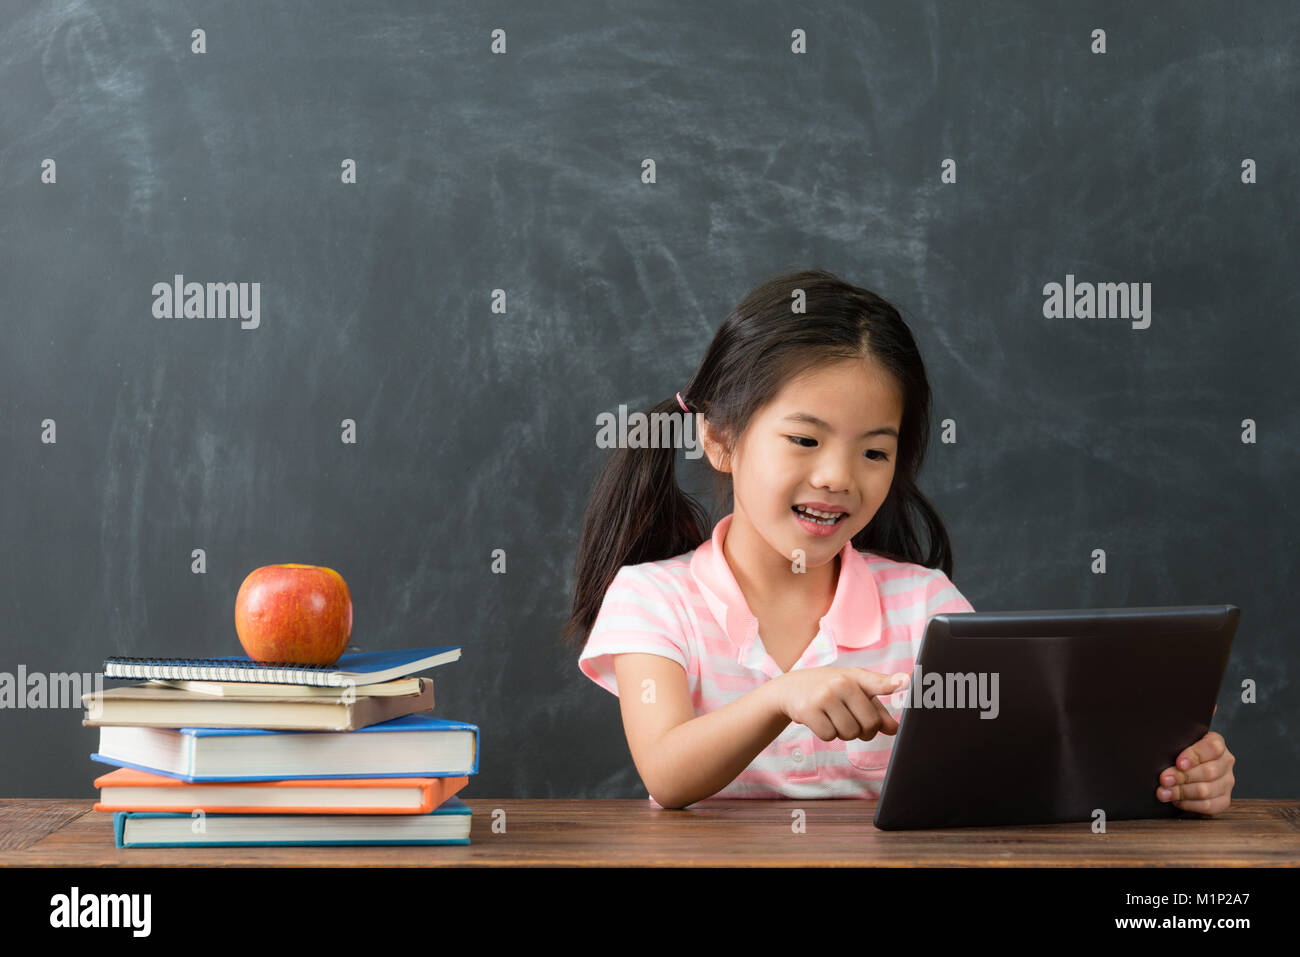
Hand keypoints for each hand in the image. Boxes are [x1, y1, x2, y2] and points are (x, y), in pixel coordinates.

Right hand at [771, 666, 907, 741]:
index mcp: (856, 677)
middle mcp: (841, 683)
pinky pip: (830, 735)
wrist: (790, 688)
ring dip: (844, 733)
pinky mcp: (808, 710)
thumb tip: (894, 729)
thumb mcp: (853, 692)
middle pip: (869, 724)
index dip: (892, 683)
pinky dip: (827, 733)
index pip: (877, 682)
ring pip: (850, 733)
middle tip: (852, 720)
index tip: (906, 681)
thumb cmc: (829, 690)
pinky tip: (820, 719)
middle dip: (864, 730)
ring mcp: (824, 696)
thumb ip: (876, 709)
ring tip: (833, 717)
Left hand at [1156, 730, 1234, 814]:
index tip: (1178, 763)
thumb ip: (1178, 736)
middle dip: (1182, 777)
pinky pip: (1209, 806)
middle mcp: (1226, 762)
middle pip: (1209, 772)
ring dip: (1182, 793)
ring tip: (1164, 792)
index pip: (1212, 748)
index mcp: (1216, 743)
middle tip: (1164, 780)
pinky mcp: (1224, 799)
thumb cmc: (1179, 752)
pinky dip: (1190, 805)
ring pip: (1207, 790)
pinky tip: (1176, 801)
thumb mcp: (1179, 741)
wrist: (1185, 767)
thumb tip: (1181, 732)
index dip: (1194, 756)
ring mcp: (1227, 782)